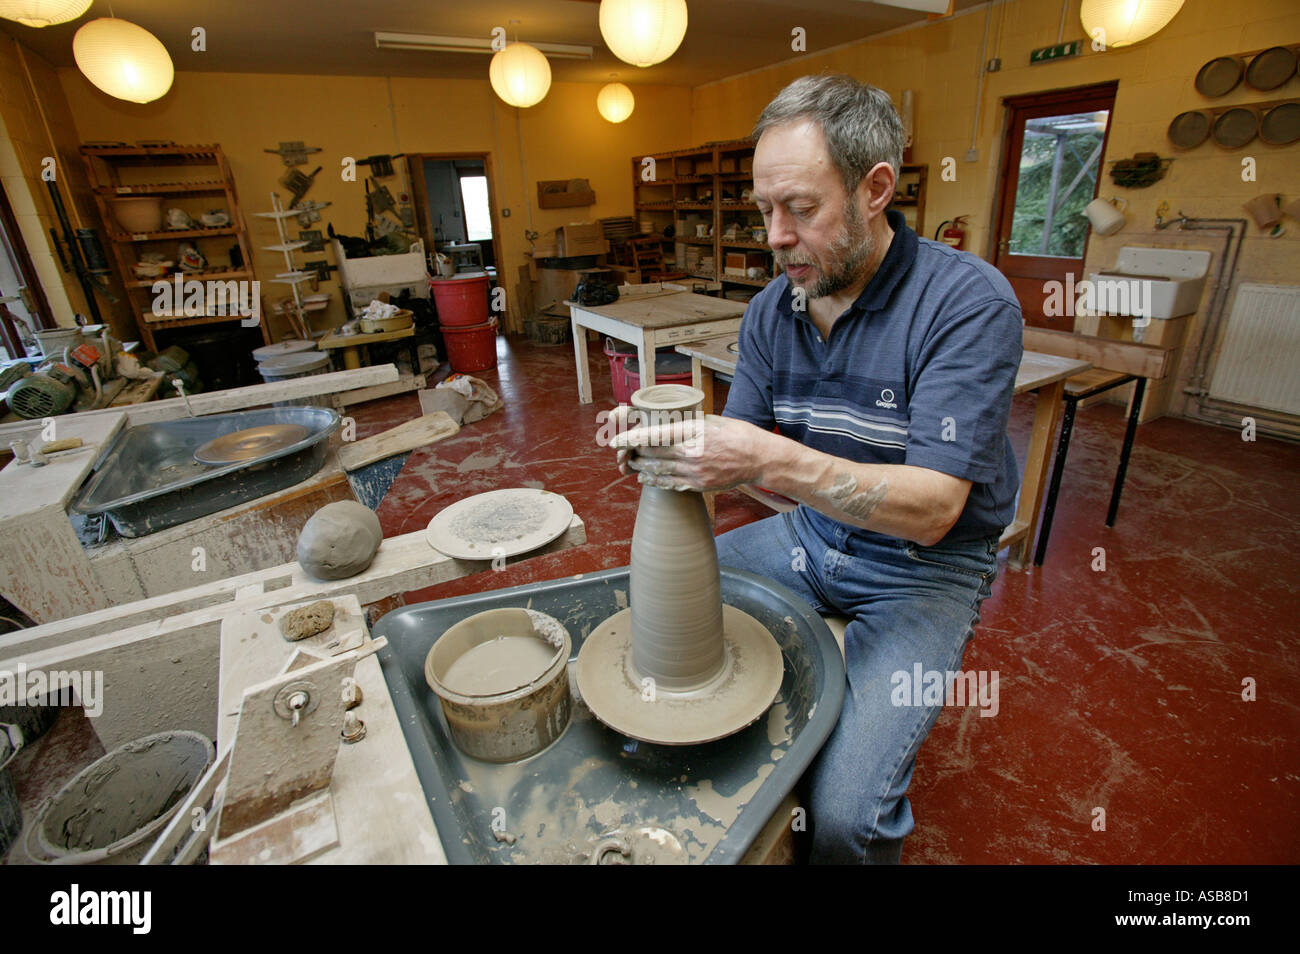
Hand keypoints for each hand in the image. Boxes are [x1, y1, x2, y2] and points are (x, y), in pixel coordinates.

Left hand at [608, 409, 772, 491]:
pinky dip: (655, 481)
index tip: (615, 441)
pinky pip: (670, 484)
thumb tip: (664, 422)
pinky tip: (645, 478)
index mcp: (693, 433)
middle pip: (652, 455)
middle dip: (633, 454)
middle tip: (622, 451)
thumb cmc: (737, 434)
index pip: (654, 436)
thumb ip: (686, 424)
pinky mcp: (699, 485)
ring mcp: (694, 472)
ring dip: (641, 467)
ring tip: (630, 463)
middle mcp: (691, 454)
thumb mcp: (710, 421)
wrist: (759, 459)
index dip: (631, 439)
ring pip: (658, 471)